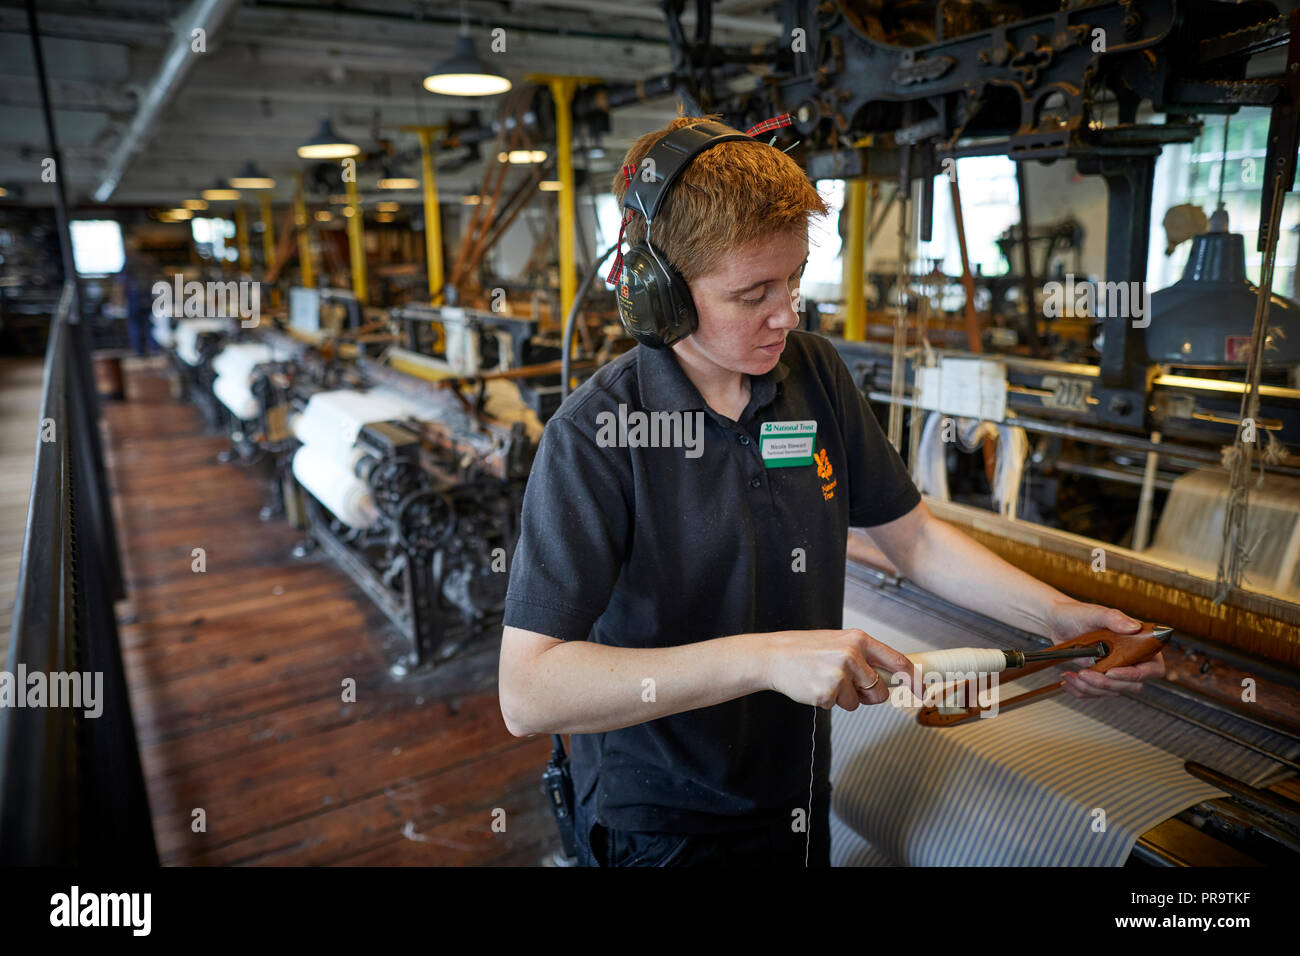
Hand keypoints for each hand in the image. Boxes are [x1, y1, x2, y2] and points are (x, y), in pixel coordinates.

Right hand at [761, 628, 923, 710]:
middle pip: (880, 691)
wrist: (773, 656)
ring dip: (843, 697)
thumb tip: (892, 676)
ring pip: (858, 702)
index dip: (914, 680)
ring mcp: (840, 673)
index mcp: (858, 639)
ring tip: (824, 680)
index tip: (922, 691)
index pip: (897, 661)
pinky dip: (827, 701)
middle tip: (845, 684)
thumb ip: (864, 657)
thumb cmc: (805, 650)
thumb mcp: (838, 643)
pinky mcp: (827, 691)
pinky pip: (838, 706)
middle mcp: (852, 654)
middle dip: (867, 695)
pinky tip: (814, 685)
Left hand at [1044, 599, 1165, 698]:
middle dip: (1108, 684)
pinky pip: (1096, 693)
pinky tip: (1068, 680)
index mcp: (1138, 642)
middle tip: (1084, 673)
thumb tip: (1134, 627)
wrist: (1057, 622)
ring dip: (1091, 688)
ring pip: (1113, 691)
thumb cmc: (1077, 614)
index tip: (1111, 671)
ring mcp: (1115, 669)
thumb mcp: (1095, 613)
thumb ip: (1114, 618)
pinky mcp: (1099, 677)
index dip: (1136, 674)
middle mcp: (1130, 658)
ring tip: (1072, 675)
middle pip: (1133, 685)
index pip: (1153, 668)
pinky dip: (1080, 690)